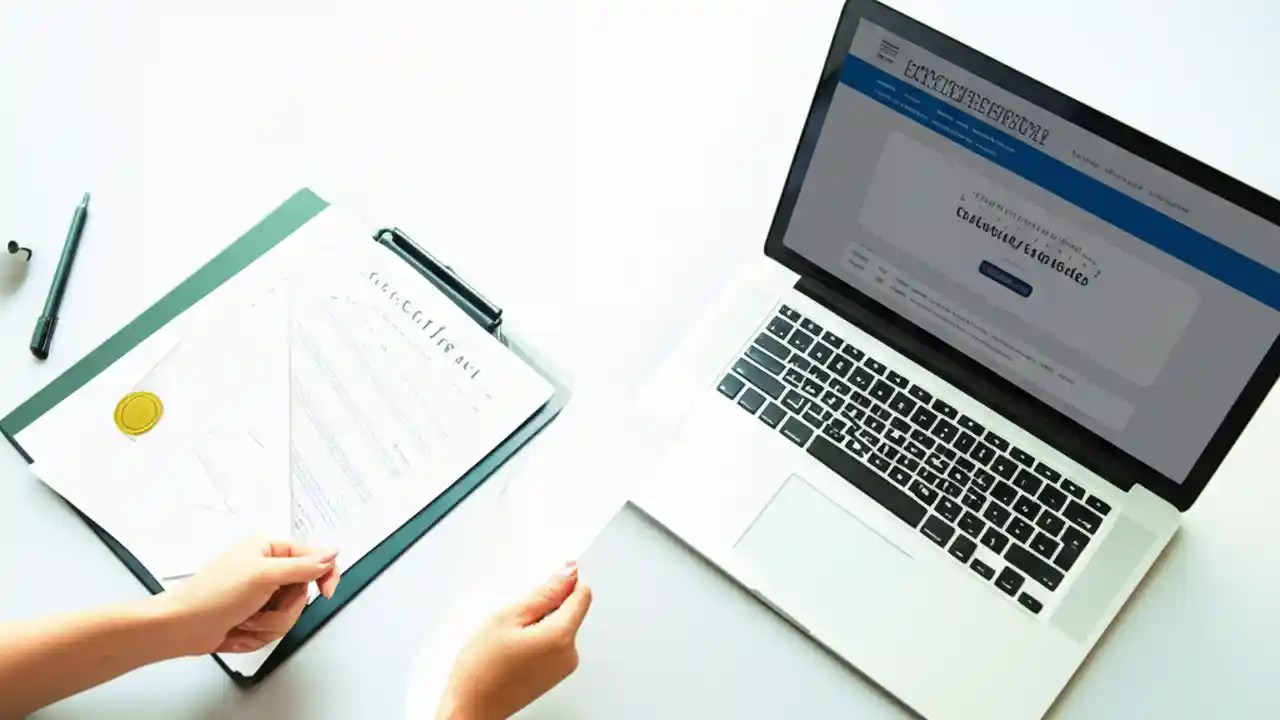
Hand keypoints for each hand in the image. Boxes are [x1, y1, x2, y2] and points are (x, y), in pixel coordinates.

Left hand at [155, 537, 340, 655]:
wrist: (182, 627)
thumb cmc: (212, 594)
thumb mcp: (263, 575)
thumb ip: (303, 566)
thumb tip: (331, 554)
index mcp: (270, 548)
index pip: (315, 558)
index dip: (325, 575)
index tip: (327, 592)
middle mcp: (268, 569)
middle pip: (303, 592)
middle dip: (284, 608)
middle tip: (262, 606)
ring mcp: (262, 594)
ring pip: (291, 614)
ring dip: (269, 623)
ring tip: (246, 619)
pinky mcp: (256, 615)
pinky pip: (276, 629)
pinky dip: (258, 633)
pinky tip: (239, 627)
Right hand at [436, 563, 592, 719]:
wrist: (472, 707)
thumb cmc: (481, 669)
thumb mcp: (508, 618)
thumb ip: (544, 594)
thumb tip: (568, 574)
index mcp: (560, 637)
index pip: (582, 594)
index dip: (567, 581)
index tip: (549, 579)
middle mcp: (569, 654)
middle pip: (571, 611)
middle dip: (548, 605)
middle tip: (515, 616)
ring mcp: (563, 667)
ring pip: (561, 626)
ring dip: (541, 622)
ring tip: (511, 636)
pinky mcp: (555, 675)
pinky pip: (554, 644)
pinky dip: (538, 638)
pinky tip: (515, 648)